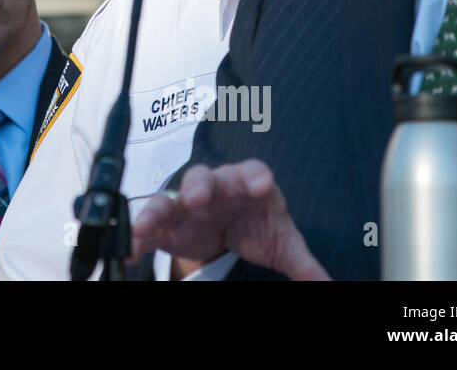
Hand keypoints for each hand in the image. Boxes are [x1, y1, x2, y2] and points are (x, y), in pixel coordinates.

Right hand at [127, 159, 329, 280]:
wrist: (229, 225)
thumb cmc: (257, 223)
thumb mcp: (281, 242)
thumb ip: (303, 263)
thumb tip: (327, 285)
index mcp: (247, 183)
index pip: (252, 172)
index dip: (255, 176)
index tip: (261, 186)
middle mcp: (213, 187)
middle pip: (202, 176)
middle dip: (199, 185)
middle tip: (197, 198)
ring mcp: (185, 202)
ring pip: (167, 197)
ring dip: (157, 208)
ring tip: (147, 225)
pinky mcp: (166, 222)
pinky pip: (147, 223)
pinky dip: (136, 234)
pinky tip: (129, 249)